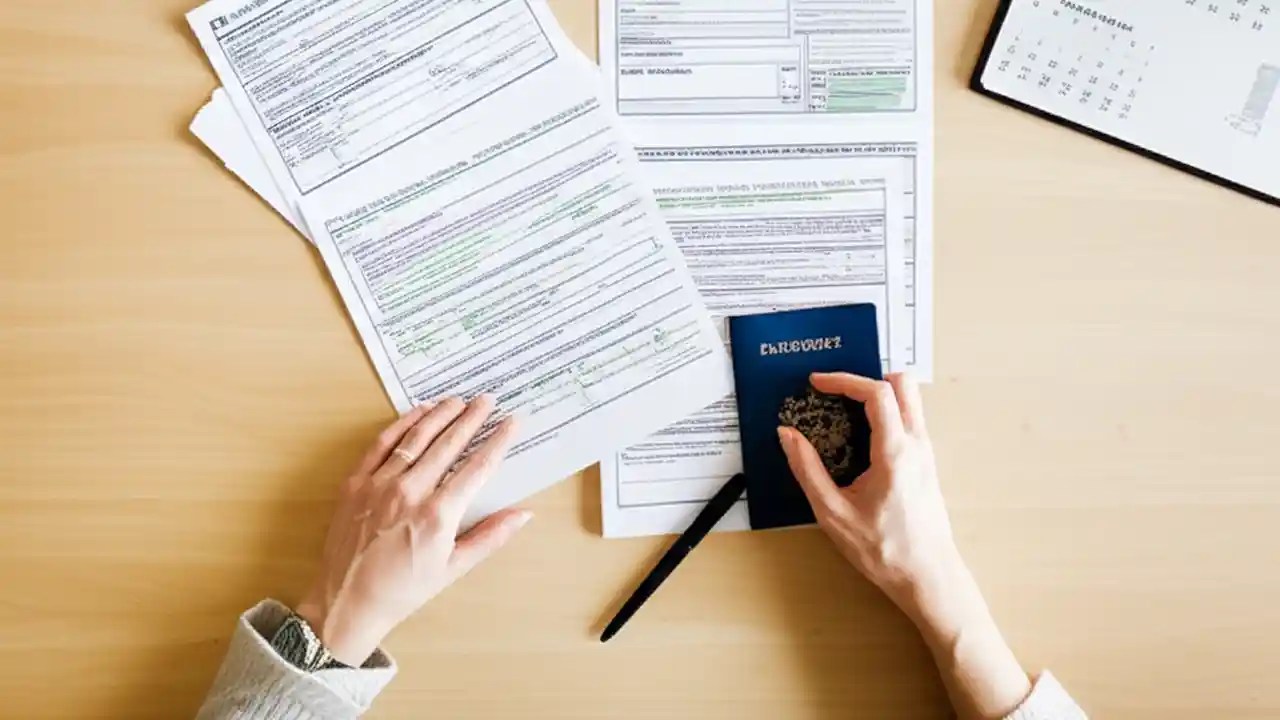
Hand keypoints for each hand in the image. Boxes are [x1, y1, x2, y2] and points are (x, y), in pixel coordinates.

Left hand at [295, 396, 531, 666]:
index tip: (512, 423)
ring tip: (457, 400)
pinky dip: (402, 424)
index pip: (477, 467)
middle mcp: (410, 492)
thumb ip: (490, 537)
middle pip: (448, 444)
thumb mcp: (453, 569)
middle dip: (471, 418)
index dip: (497, 441)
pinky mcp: (356, 483)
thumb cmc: (402, 591)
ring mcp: (380, 484)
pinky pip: (382, 444)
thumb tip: (524, 514)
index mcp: (438, 515)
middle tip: (487, 400)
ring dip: (440, 414)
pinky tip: (418, 412)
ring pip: (416, 437)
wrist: (347, 603)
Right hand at [777, 372, 957, 616]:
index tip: (818, 382)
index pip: (876, 393)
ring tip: (843, 410)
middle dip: (866, 377)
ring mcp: (926, 453)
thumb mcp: (833, 514)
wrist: (928, 576)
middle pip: (902, 383)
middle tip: (835, 390)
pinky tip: (860, 436)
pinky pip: (909, 420)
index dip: (844, 379)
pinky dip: (886, 413)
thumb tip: (788, 436)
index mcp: (894, 453)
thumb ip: (808, 470)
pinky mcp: (926, 463)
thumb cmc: (885, 551)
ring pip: (909, 400)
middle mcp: (916, 445)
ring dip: (877, 395)